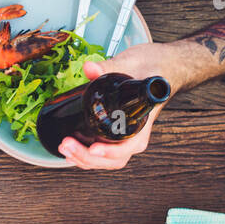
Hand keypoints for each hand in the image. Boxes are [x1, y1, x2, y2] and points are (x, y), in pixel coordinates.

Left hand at [58, 50, 169, 169]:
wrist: (160, 65)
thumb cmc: (152, 67)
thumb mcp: (131, 63)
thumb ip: (109, 66)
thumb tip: (89, 68)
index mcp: (143, 122)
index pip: (129, 146)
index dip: (111, 151)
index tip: (93, 149)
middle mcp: (135, 134)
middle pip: (114, 159)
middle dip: (88, 157)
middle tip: (67, 144)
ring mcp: (125, 135)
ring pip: (106, 160)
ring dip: (83, 158)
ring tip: (63, 147)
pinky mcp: (115, 132)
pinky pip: (102, 153)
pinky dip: (85, 155)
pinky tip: (69, 150)